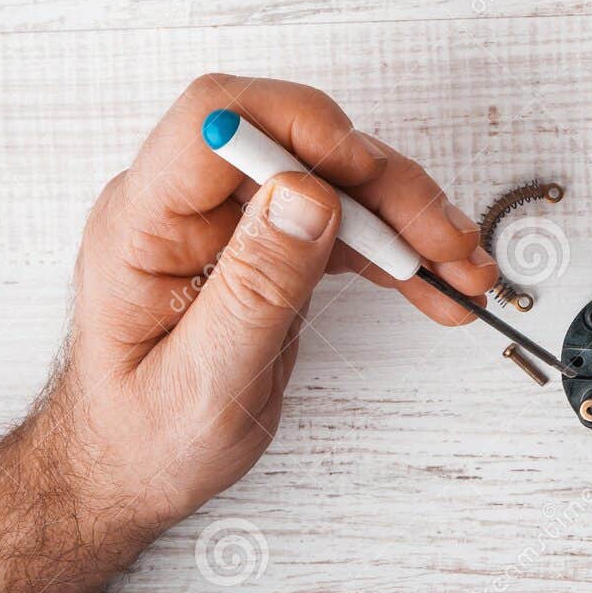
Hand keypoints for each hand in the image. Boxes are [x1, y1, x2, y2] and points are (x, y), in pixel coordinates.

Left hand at [0, 75, 498, 592]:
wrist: (131, 471)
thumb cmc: (142, 437)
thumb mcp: (202, 381)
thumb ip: (255, 286)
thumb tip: (306, 194)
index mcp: (145, 221)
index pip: (217, 120)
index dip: (300, 129)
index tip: (366, 176)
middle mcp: (189, 204)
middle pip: (301, 145)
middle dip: (384, 186)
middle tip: (444, 244)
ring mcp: (232, 219)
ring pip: (337, 178)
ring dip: (407, 219)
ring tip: (461, 271)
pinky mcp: (271, 240)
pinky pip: (347, 219)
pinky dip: (399, 250)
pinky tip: (435, 282)